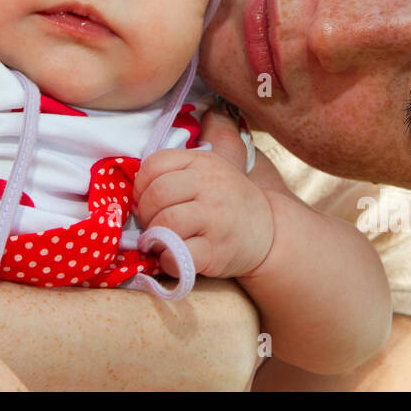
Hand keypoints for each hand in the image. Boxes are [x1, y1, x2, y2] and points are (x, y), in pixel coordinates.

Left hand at [132, 109, 274, 278]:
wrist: (270, 232)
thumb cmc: (230, 199)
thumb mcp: (214, 165)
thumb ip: (183, 158)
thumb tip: (152, 151)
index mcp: (203, 162)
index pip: (154, 165)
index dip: (141, 186)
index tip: (145, 199)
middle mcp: (210, 186)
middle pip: (156, 195)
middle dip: (145, 213)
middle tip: (152, 223)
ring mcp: (215, 219)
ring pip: (165, 223)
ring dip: (154, 237)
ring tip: (160, 239)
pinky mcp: (216, 251)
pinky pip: (177, 254)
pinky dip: (167, 259)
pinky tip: (172, 255)